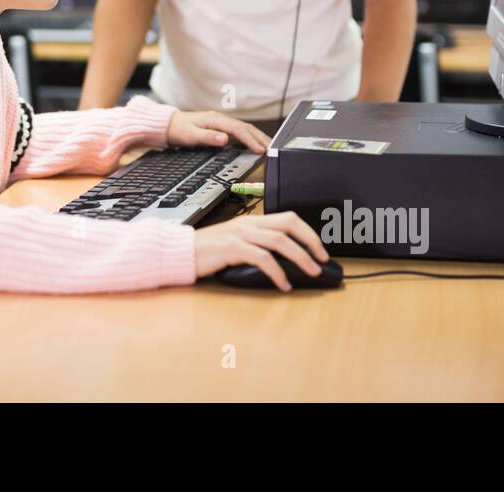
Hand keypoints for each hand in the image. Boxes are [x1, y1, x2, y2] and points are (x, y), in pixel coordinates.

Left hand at [166, 110, 269, 153]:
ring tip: (269, 146)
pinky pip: (239, 132)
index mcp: (215, 119)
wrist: (169, 124)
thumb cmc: (179, 130)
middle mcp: (221, 119)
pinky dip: (250, 137)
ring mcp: (222, 123)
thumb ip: (208, 137)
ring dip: (257, 137)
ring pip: (244, 129)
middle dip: (260, 138)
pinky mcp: (221, 127)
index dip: (250, 140)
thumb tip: (225, 139)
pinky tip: (255, 144)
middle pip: (245, 127)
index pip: (238, 129)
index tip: (260, 149)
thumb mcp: (190, 135)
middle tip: (272, 149)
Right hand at [194, 212, 328, 289]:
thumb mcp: (235, 243)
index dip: (308, 233)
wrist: (181, 251)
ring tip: (311, 272)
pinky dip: (277, 272)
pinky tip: (283, 284)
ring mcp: (240, 234)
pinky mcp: (232, 248)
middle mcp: (249, 224)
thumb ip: (256, 246)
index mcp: (252, 222)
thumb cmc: (207, 251)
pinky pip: (262, 258)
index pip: (288, 219)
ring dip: (300, 257)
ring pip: (279, 240)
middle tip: (322, 259)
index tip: (320, 250)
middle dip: (310, 241)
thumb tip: (283, 261)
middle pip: (289, 224)